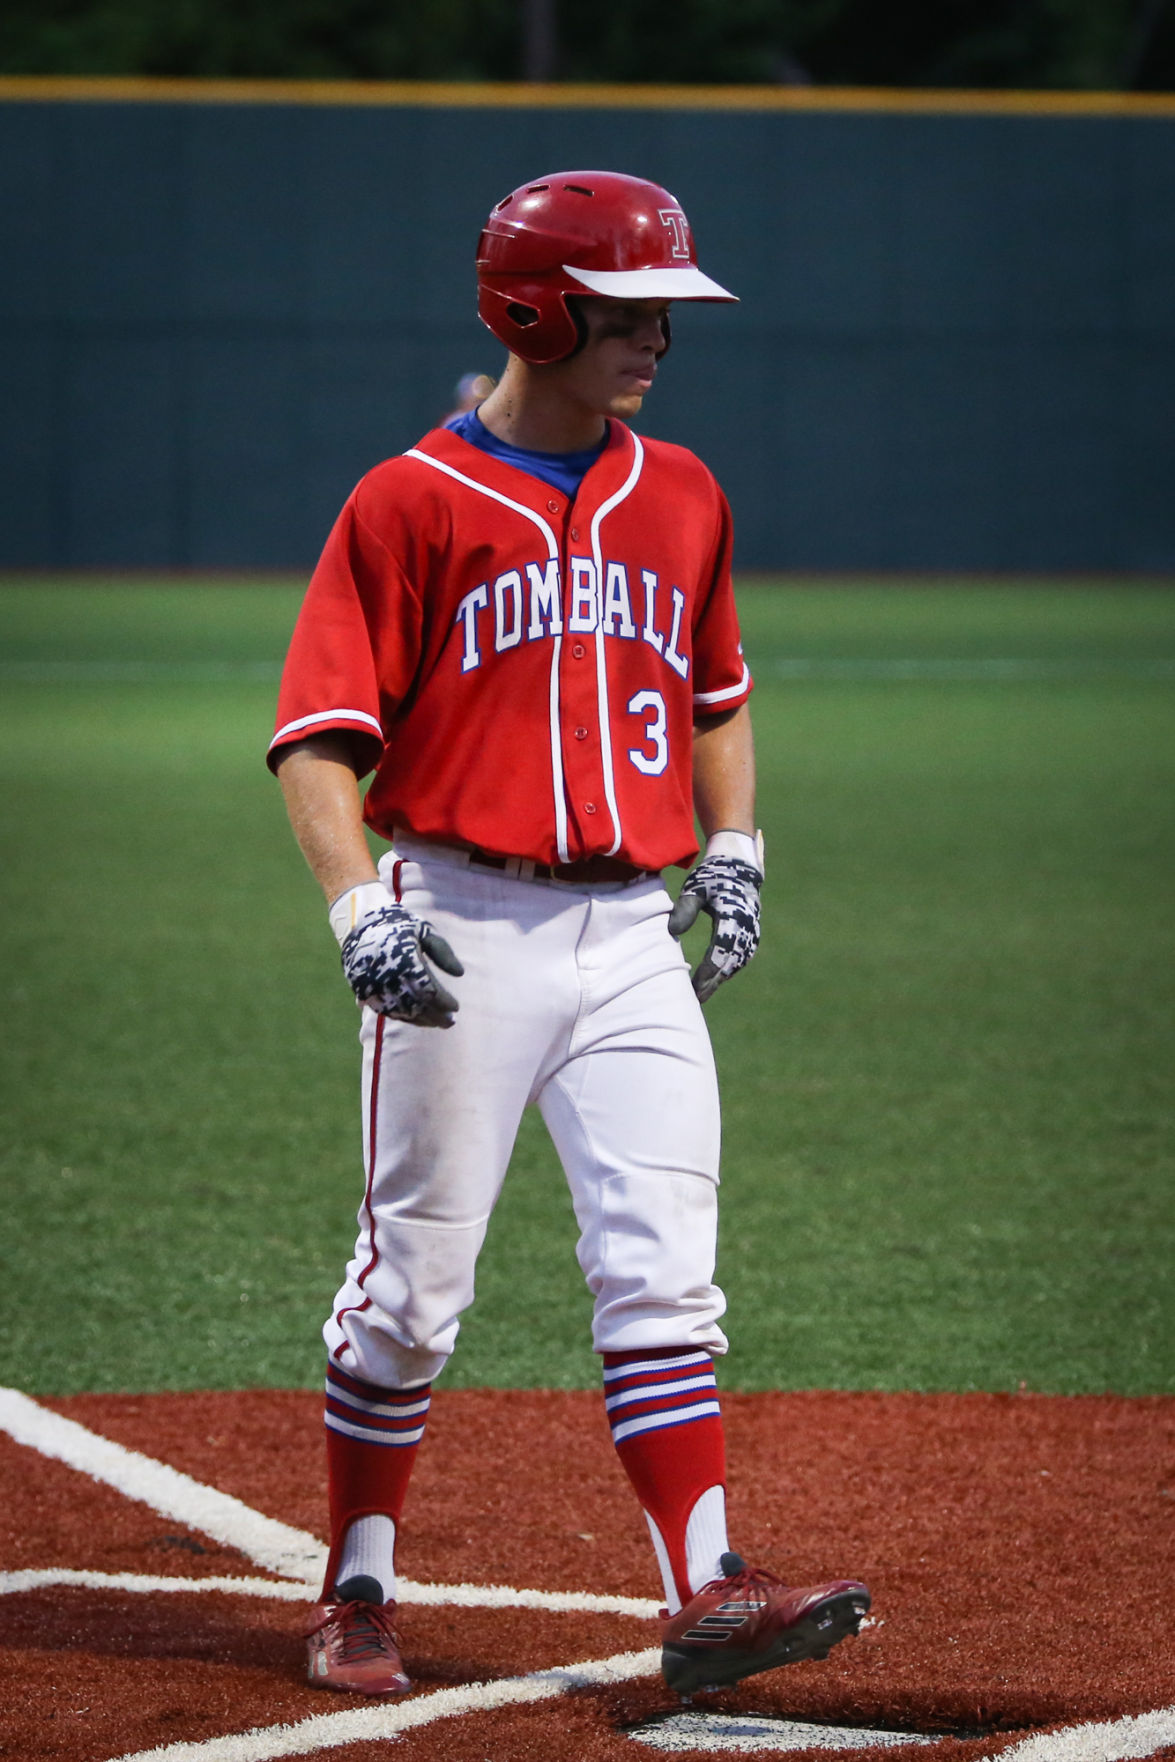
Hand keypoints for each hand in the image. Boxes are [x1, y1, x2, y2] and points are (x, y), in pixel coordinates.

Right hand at [332, 884, 463, 1027]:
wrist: (361, 926)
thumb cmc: (400, 927)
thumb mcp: (424, 931)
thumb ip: (442, 951)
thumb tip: (460, 973)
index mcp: (406, 960)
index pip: (429, 991)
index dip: (444, 1002)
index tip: (456, 1007)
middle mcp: (389, 976)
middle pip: (417, 1006)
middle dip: (436, 1016)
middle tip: (450, 1021)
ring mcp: (374, 986)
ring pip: (402, 1011)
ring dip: (421, 1020)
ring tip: (437, 1022)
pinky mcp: (364, 991)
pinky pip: (386, 1010)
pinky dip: (404, 1016)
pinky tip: (417, 1018)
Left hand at [668, 838, 761, 1003]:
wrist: (739, 866)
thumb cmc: (713, 876)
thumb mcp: (695, 888)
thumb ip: (685, 909)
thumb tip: (672, 932)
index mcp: (733, 917)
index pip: (720, 952)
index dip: (707, 973)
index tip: (693, 988)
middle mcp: (746, 928)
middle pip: (730, 963)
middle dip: (712, 982)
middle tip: (695, 999)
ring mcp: (752, 932)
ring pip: (737, 962)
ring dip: (721, 978)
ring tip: (702, 994)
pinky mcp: (751, 933)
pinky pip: (741, 956)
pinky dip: (728, 969)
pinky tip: (715, 979)